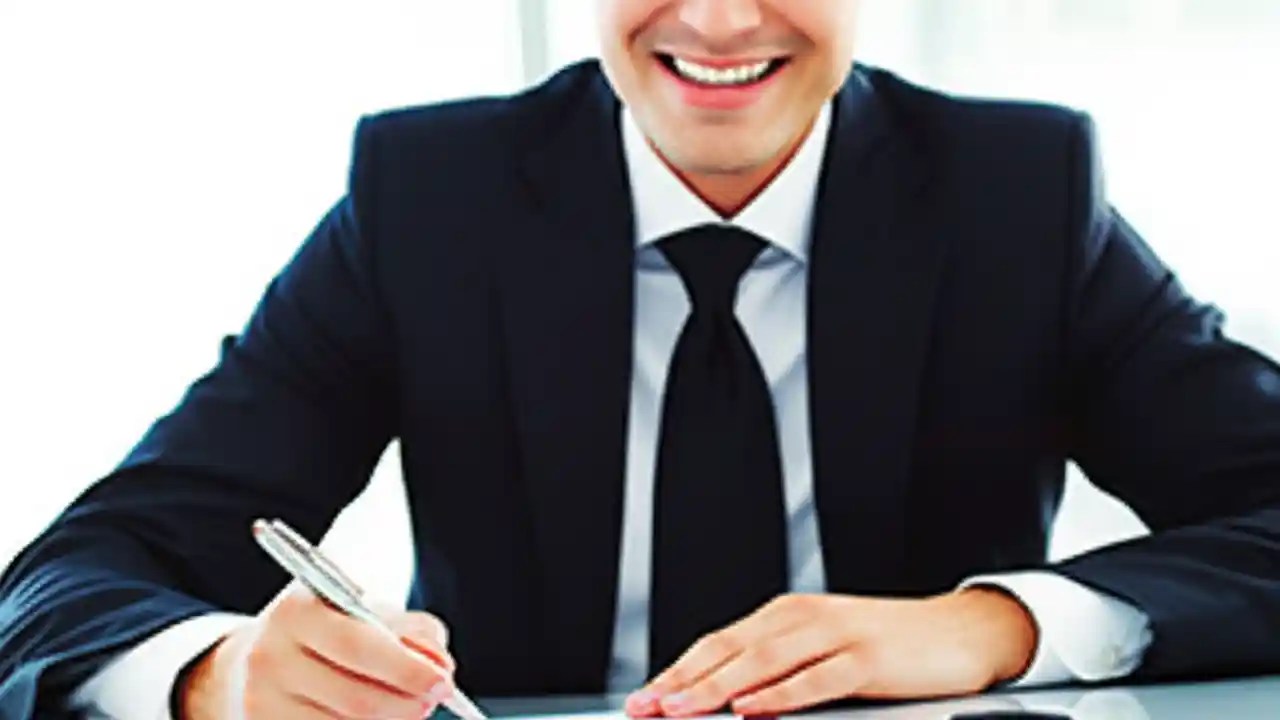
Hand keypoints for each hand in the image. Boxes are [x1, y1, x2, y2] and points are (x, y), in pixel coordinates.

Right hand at [180, 581, 456, 718]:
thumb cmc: (336, 630)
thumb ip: (416, 633)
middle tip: (432, 699)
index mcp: (296, 612)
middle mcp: (269, 657)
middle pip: (356, 699)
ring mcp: (260, 702)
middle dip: (407, 704)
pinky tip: (379, 719)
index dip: (408, 670)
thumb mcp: (374, 614)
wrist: (271, 654)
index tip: (443, 681)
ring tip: (408, 708)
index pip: (359, 646)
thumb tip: (439, 666)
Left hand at [625, 589, 1037, 716]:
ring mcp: (836, 635)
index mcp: (787, 614)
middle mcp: (804, 618)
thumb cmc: (888, 645)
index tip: (644, 697)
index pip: (718, 642)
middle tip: (647, 707)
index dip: (677, 670)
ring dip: (717, 687)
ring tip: (681, 709)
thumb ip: (778, 668)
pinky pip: (815, 678)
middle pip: (731, 650)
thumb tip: (725, 700)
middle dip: (683, 681)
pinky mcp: (867, 658)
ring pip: (763, 661)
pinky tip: (751, 709)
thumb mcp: (824, 649)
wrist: (960, 631)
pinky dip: (779, 695)